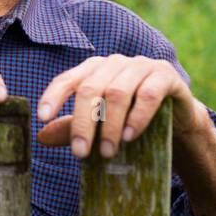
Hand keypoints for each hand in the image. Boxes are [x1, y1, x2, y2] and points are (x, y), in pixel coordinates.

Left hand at [35, 54, 207, 158]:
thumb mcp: (98, 125)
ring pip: (118, 92)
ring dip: (110, 126)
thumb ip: (71, 127)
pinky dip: (137, 117)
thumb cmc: (129, 119)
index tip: (41, 118)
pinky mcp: (166, 76)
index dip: (53, 96)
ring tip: (107, 152)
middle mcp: (115, 63)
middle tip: (80, 153)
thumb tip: (41, 137)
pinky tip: (130, 137)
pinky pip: (149, 94)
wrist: (175, 119)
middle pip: (90, 89)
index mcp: (94, 70)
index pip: (67, 79)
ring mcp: (141, 66)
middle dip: (82, 123)